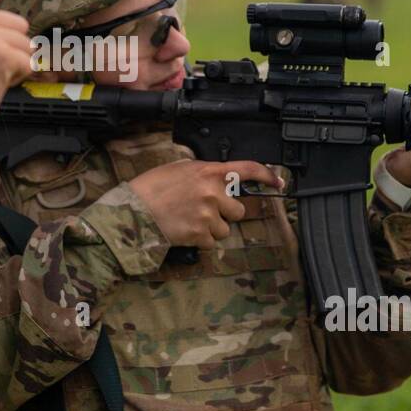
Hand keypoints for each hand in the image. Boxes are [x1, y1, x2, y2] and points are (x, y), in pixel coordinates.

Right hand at [129, 160, 283, 248]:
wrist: (133, 211)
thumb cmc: (151, 188)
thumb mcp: (178, 168)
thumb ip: (202, 171)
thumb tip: (216, 177)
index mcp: (209, 172)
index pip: (248, 169)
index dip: (266, 175)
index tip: (277, 182)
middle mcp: (213, 192)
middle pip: (238, 210)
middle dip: (226, 213)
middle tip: (205, 211)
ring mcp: (209, 215)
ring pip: (225, 229)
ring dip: (212, 228)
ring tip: (190, 221)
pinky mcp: (201, 235)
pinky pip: (212, 242)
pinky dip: (202, 240)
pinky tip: (186, 231)